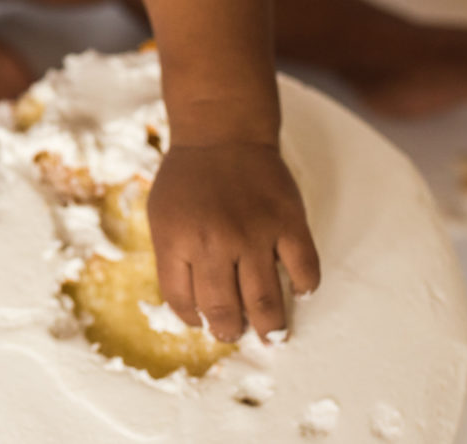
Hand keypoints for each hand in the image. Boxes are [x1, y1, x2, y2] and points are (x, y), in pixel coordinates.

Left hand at [147, 142, 320, 341]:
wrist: (221, 133)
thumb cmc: (188, 178)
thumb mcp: (161, 216)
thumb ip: (172, 260)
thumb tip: (192, 309)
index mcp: (177, 241)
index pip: (184, 302)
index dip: (193, 319)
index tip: (203, 322)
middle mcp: (215, 243)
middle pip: (225, 311)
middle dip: (230, 331)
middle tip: (236, 332)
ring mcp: (255, 233)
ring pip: (266, 304)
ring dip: (269, 327)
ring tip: (270, 333)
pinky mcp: (288, 222)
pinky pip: (305, 271)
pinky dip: (304, 288)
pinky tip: (297, 291)